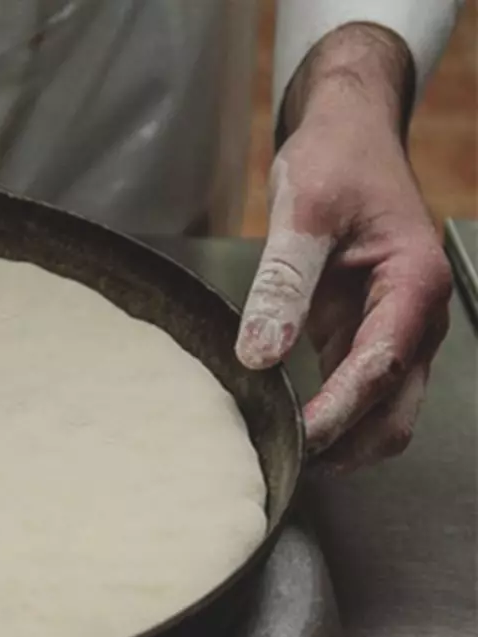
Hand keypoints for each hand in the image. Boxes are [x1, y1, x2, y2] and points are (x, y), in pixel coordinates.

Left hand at [235, 24, 451, 473]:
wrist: (349, 131)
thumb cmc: (335, 160)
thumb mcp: (304, 212)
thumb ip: (283, 285)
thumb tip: (259, 356)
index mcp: (413, 287)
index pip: (379, 369)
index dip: (339, 414)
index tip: (297, 442)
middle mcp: (415, 316)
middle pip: (394, 410)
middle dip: (347, 445)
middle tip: (285, 467)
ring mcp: (394, 327)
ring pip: (381, 410)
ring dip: (340, 439)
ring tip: (280, 458)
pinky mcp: (366, 329)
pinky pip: (356, 388)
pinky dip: (330, 415)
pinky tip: (285, 425)